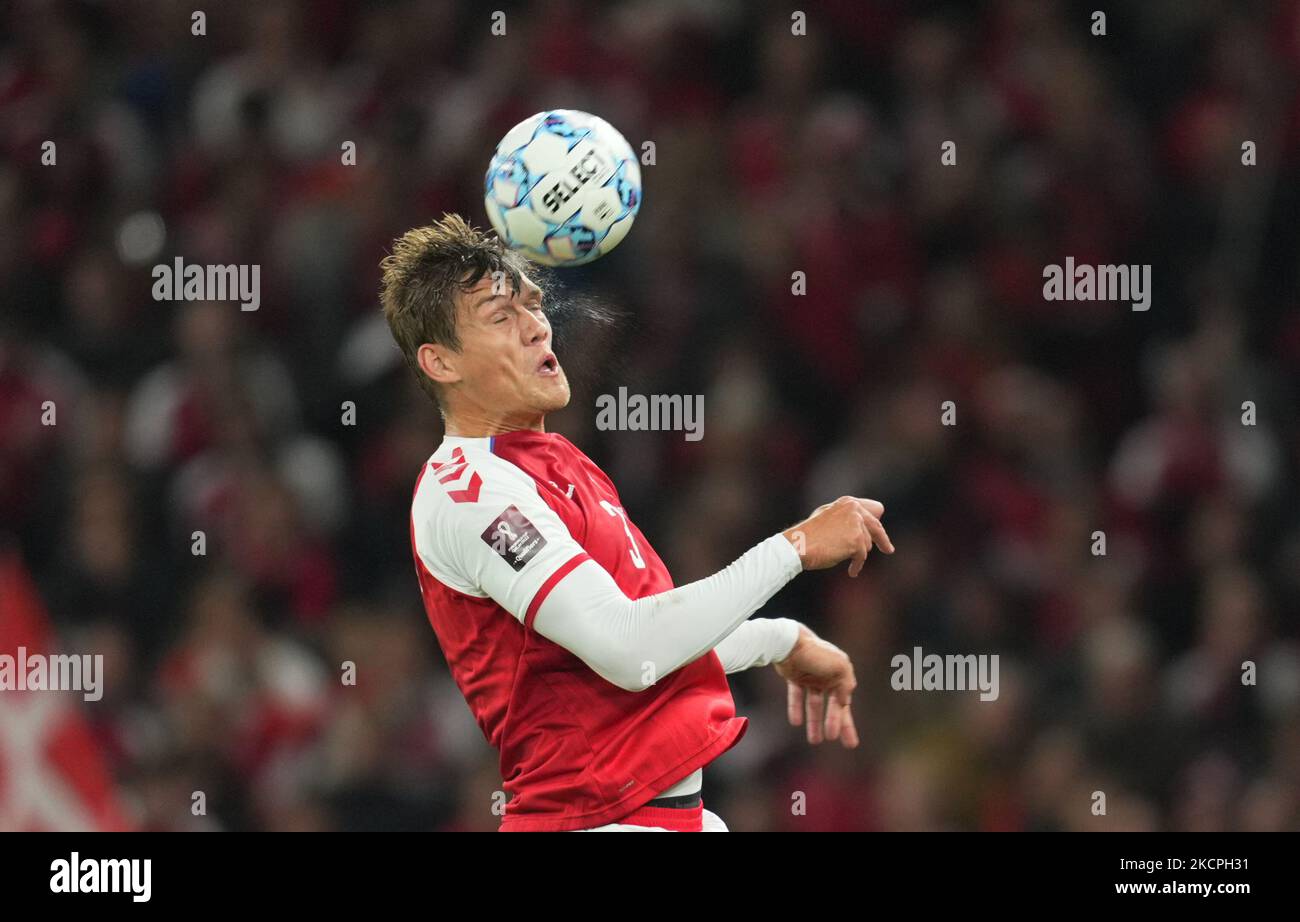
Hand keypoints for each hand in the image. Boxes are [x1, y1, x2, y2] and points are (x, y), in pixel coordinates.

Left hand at [774, 624, 858, 747]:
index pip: (844, 703)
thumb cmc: (816, 654)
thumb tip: (846, 702)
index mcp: (841, 674)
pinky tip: (796, 722)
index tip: (847, 741)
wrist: (788, 642)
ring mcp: (811, 677)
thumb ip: (846, 686)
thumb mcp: (839, 668)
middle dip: (835, 724)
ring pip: (814, 704)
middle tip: (835, 741)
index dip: (845, 723)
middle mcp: (827, 676)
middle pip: (832, 706)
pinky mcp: (795, 677)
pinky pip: (797, 696)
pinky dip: (796, 709)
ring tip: (814, 741)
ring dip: (814, 722)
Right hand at [783, 496, 893, 576]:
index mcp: (848, 502)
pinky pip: (862, 557)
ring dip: (858, 555)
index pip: (874, 509)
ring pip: (867, 545)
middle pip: (877, 527)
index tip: (879, 531)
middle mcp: (855, 509)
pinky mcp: (856, 540)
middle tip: (888, 550)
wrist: (798, 545)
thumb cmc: (809, 534)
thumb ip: (845, 517)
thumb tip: (861, 526)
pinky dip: (856, 565)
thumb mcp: (827, 516)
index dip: (875, 521)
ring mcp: (856, 524)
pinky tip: (852, 571)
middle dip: (882, 540)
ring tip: (845, 560)